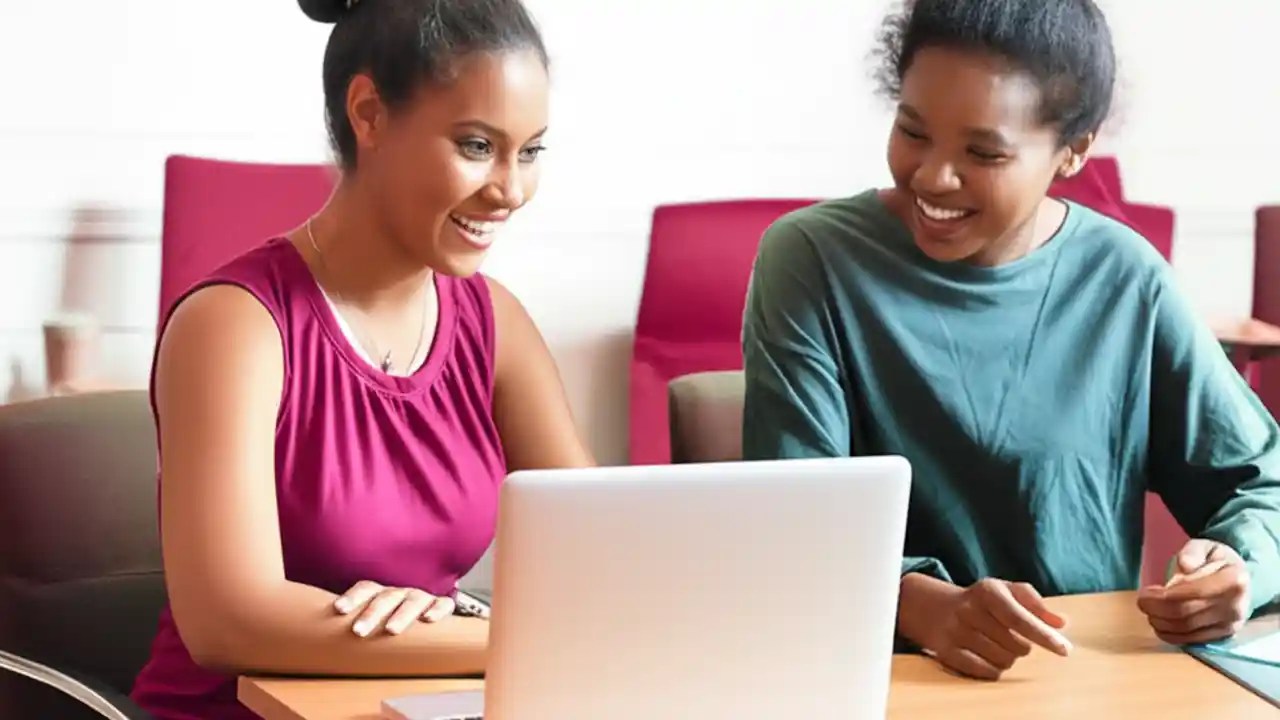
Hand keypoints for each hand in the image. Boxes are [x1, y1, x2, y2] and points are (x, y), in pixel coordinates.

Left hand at [333, 580, 456, 636]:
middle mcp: (400, 593)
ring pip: (412, 600)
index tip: (339, 610)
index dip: (353, 597)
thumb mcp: (375, 620)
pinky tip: (429, 620)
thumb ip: (356, 625)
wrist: (429, 615)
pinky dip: (437, 609)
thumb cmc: (392, 622)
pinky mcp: (441, 605)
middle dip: (372, 613)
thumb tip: (323, 642)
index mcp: (381, 593)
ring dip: (401, 614)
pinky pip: (442, 604)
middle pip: (386, 597)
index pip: (366, 589)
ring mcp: (421, 598)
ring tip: (391, 630)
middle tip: (358, 631)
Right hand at [899, 574, 1071, 680]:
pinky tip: (987, 656)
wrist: (933, 608)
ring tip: (996, 644)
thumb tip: (1060, 623)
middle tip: (1010, 636)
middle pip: (1017, 646)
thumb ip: (1035, 604)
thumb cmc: (981, 601)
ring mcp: (956, 631)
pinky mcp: (947, 652)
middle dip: (1022, 646)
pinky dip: (993, 669)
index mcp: (988, 591)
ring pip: (1004, 661)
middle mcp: (969, 609)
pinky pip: (986, 672)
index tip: (1064, 649)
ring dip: (1008, 658)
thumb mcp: (1006, 591)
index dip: (1044, 636)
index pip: (1020, 619)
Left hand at [1137, 539, 1249, 644]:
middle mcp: (1236, 605)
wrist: (1240, 578)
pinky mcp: (1225, 635)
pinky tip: (1161, 625)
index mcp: (1234, 580)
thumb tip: (1185, 565)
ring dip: (1161, 624)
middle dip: (1158, 610)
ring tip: (1150, 612)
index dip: (1164, 596)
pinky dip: (1172, 635)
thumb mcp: (1205, 546)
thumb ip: (1193, 552)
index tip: (1144, 593)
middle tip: (1142, 603)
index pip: (1193, 592)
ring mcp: (1231, 623)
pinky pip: (1193, 639)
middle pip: (1187, 613)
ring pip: (1188, 629)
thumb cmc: (1216, 559)